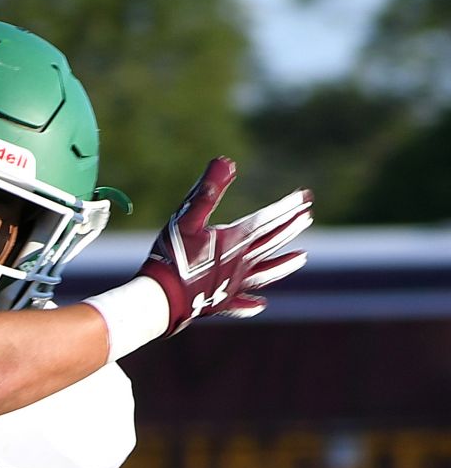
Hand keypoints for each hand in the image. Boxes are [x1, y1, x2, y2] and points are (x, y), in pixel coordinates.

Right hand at [141, 157, 311, 331]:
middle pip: (271, 243)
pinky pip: (239, 303)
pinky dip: (251, 304)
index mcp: (233, 241)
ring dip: (284, 265)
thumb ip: (206, 191)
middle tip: (307, 217)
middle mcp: (239, 263)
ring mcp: (230, 285)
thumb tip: (225, 162)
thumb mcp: (185, 219)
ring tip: (303, 257)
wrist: (160, 299)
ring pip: (265, 273)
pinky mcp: (217, 303)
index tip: (305, 196)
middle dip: (290, 228)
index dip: (286, 207)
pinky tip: (261, 305)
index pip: (267, 220)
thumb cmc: (171, 257)